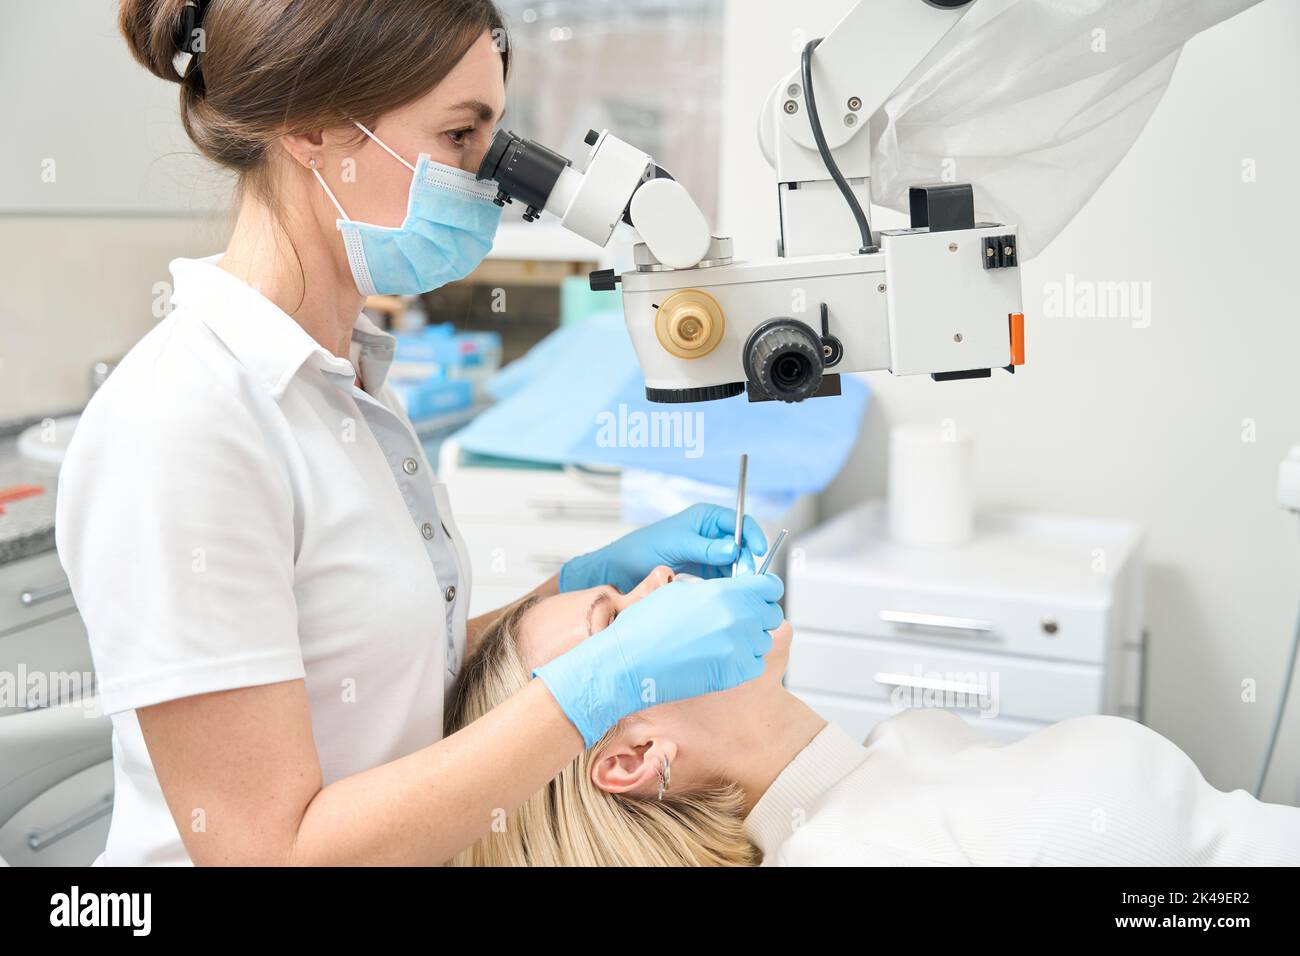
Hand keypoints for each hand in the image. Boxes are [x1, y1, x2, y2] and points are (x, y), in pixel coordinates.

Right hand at [535, 574, 784, 746]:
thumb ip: (714, 588)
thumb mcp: (679, 592)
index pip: (770, 585)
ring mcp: (737, 650)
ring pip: (762, 641)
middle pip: (771, 614)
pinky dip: (743, 662)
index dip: (764, 588)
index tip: (758, 593)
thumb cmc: (646, 627)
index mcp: (725, 593)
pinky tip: (719, 658)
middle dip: (758, 614)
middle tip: (736, 620)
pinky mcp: (734, 674)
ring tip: (720, 641)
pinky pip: (754, 664)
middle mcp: (737, 620)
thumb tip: (732, 589)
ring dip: (749, 639)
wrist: (629, 664)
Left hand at [559, 503, 767, 593]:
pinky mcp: (702, 568)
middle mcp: (709, 532)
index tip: (758, 552)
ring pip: (733, 562)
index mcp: (705, 517)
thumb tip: (732, 548)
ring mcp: (706, 551)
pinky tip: (722, 592)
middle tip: (745, 578)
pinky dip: (725, 583)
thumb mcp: (676, 544)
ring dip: (736, 575)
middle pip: (740, 544)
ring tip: (734, 589)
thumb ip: (705, 547)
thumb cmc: (643, 548)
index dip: (752, 535)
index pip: (740, 522)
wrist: (622, 570)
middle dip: (745, 560)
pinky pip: (722, 575)